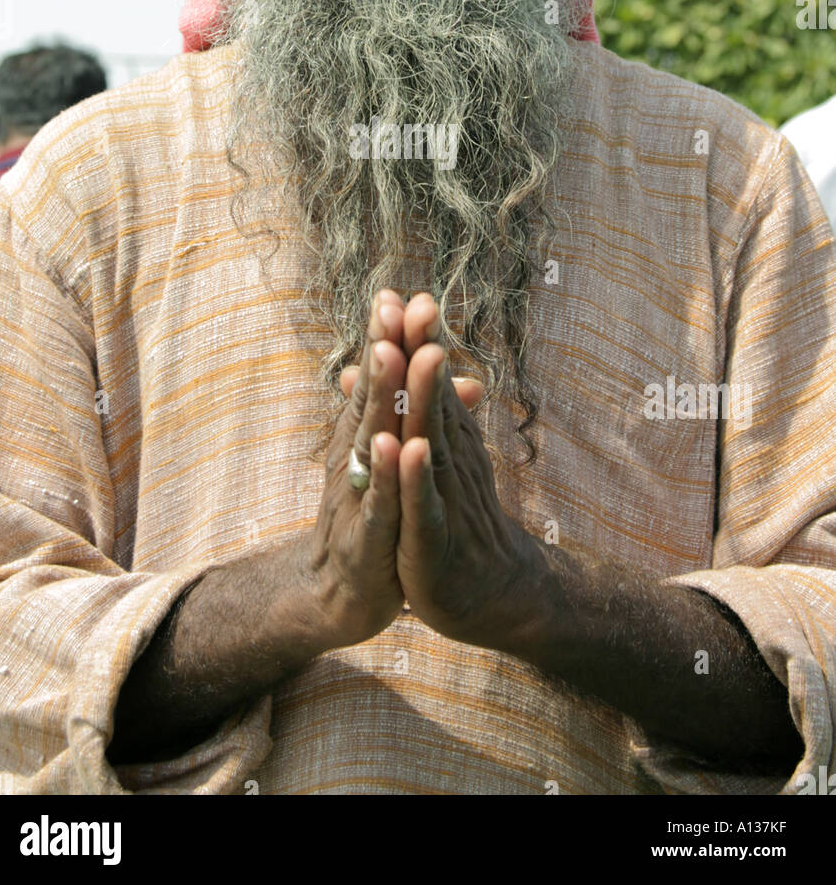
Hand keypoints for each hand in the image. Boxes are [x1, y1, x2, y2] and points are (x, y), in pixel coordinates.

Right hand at [305, 289, 407, 649]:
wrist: (340, 594)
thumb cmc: (371, 517)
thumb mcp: (392, 461)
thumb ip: (413, 412)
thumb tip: (446, 366)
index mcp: (362, 437)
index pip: (376, 383)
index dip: (384, 339)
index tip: (396, 292)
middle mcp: (354, 458)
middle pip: (371, 398)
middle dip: (384, 351)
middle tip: (393, 306)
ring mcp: (356, 496)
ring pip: (369, 440)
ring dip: (380, 396)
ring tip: (389, 354)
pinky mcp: (368, 538)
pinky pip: (378, 502)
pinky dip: (385, 473)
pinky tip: (395, 445)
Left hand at [395, 294, 545, 649]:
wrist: (487, 590)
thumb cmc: (454, 515)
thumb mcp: (433, 457)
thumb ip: (418, 407)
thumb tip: (397, 357)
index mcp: (446, 438)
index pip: (429, 382)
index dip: (415, 338)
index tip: (398, 294)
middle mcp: (450, 457)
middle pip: (431, 398)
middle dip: (419, 351)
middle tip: (410, 305)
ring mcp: (445, 496)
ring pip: (432, 439)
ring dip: (424, 398)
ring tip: (418, 356)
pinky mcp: (434, 537)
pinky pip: (423, 501)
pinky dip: (415, 474)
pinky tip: (407, 448)